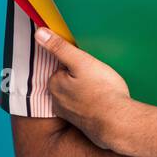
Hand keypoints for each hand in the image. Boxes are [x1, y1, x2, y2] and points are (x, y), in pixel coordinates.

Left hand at [32, 26, 130, 147]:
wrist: (117, 123)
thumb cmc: (103, 91)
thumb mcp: (82, 62)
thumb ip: (60, 47)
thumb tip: (39, 33)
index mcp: (55, 84)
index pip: (63, 65)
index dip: (79, 62)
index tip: (90, 65)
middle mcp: (57, 100)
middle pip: (69, 80)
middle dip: (82, 77)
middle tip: (98, 77)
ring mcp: (69, 113)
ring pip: (76, 94)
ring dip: (87, 90)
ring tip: (102, 89)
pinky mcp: (81, 123)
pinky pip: (84, 107)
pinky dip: (92, 104)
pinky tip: (103, 102)